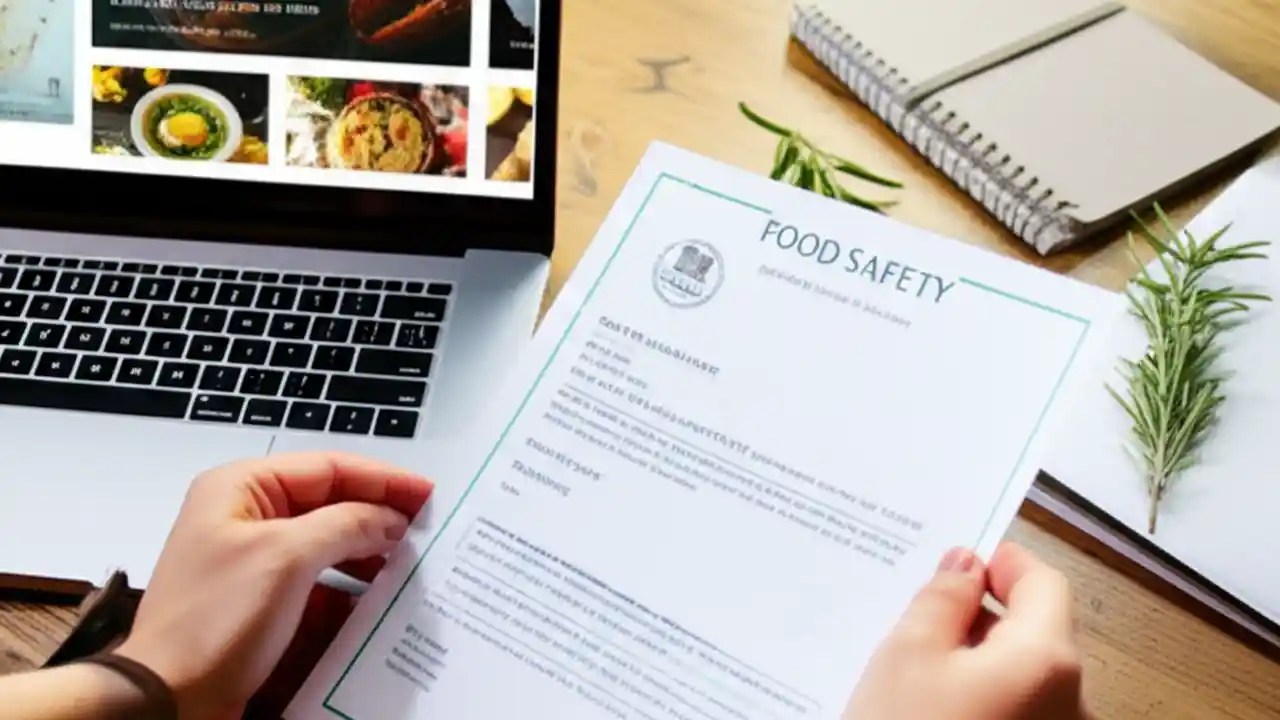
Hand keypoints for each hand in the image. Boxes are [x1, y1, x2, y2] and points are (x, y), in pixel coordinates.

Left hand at [115, 452, 432, 719]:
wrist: (168, 699)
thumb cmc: (208, 624)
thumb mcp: (287, 559)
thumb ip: (346, 525)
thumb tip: (389, 518)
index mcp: (240, 488)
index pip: (328, 468)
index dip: (383, 479)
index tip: (425, 494)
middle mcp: (245, 517)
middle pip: (330, 502)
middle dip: (378, 517)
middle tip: (425, 530)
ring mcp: (252, 560)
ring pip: (327, 543)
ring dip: (367, 554)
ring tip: (407, 565)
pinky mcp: (261, 600)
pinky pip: (316, 582)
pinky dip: (348, 590)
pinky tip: (375, 603)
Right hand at [844, 543, 1088, 719]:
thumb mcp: (908, 652)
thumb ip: (944, 597)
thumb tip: (965, 565)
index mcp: (1049, 660)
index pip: (1045, 583)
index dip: (1004, 563)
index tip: (966, 557)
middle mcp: (1073, 704)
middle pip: (1038, 633)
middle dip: (984, 616)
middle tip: (923, 612)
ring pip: (1026, 678)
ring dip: (981, 661)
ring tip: (918, 668)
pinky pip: (1019, 714)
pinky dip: (985, 699)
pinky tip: (934, 708)